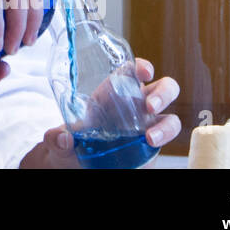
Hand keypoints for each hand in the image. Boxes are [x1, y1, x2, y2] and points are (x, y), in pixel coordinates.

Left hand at [19, 58, 181, 167]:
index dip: (142, 66)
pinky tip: (152, 143)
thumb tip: (62, 138)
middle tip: (150, 106)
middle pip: (163, 87)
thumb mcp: (60, 139)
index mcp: (114, 91)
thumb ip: (57, 138)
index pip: (133, 70)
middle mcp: (136, 103)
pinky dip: (165, 138)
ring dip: (167, 124)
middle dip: (163, 92)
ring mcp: (147, 123)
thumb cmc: (73, 142)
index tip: (143, 71)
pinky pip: (167, 136)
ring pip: (171, 115)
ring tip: (150, 136)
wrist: (78, 163)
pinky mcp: (153, 141)